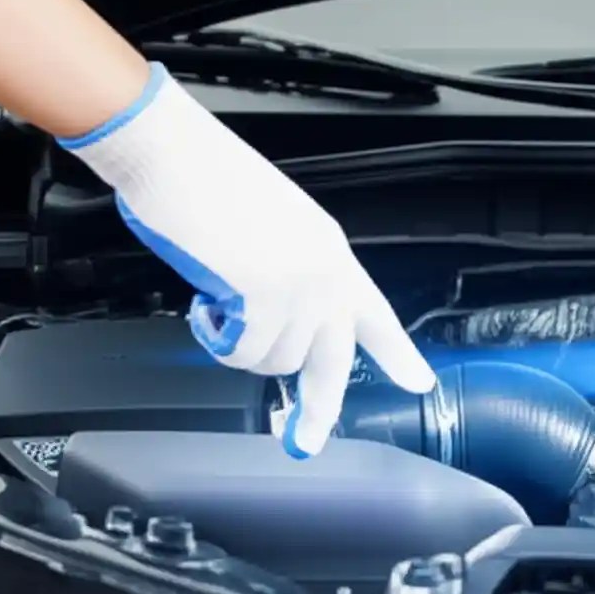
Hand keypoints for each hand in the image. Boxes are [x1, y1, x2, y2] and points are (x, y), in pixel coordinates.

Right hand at [60, 63, 435, 457]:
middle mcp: (326, 272)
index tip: (420, 382)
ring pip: (277, 361)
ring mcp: (299, 285)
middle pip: (335, 361)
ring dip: (241, 348)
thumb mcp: (272, 231)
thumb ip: (287, 277)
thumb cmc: (208, 182)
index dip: (399, 353)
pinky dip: (216, 340)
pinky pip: (243, 353)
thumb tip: (275, 326)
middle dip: (319, 408)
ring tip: (217, 308)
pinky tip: (204, 306)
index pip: (377, 314)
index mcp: (332, 252)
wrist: (174, 152)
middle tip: (304, 441)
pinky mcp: (265, 296)